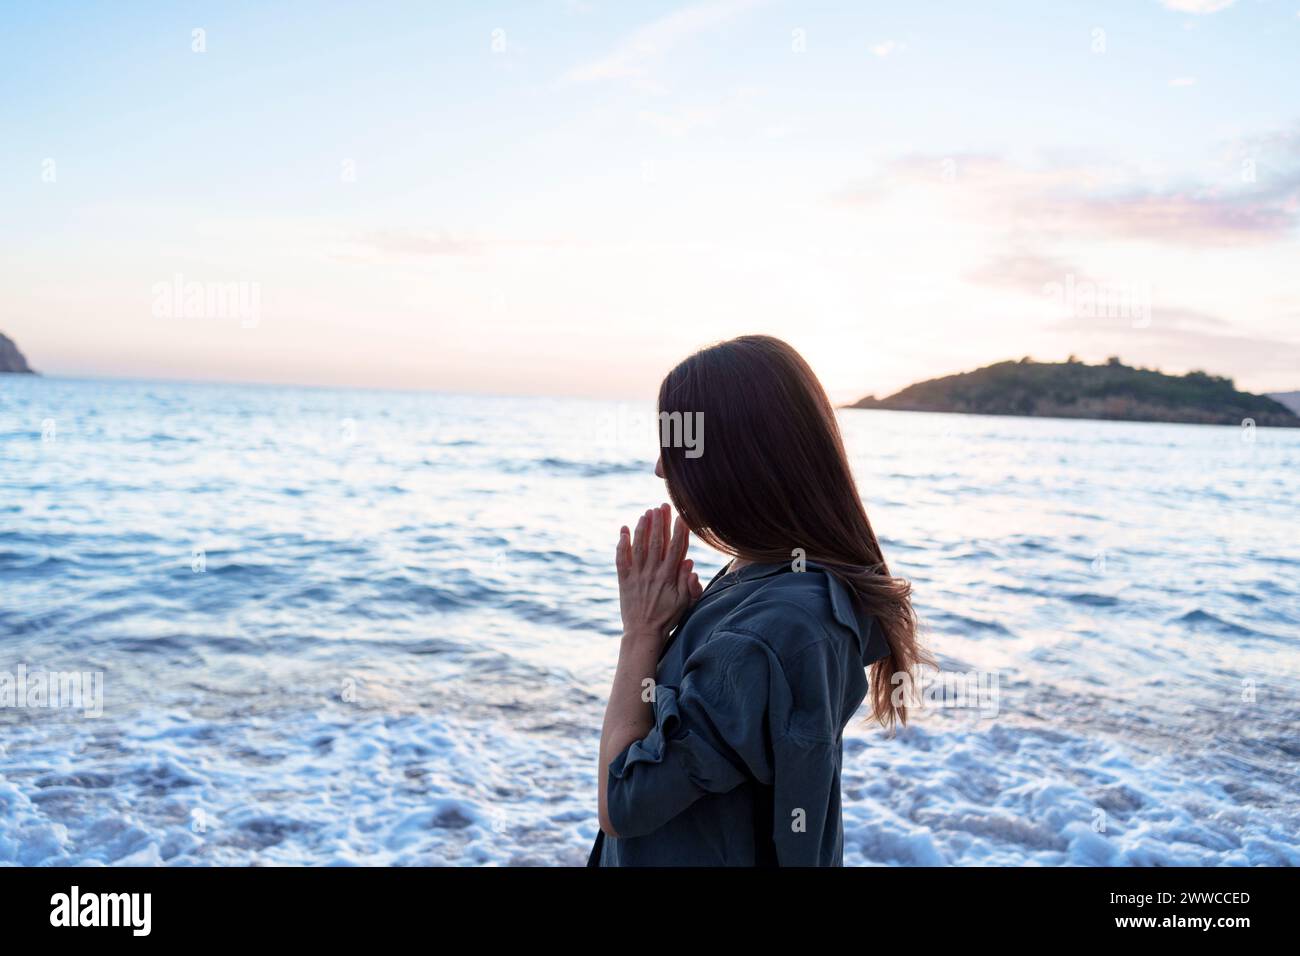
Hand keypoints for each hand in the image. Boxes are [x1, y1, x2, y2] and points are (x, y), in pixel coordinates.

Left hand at [615, 503, 702, 643]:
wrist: (643, 633)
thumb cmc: (667, 618)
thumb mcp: (684, 603)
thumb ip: (689, 583)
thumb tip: (690, 563)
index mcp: (669, 577)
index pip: (676, 549)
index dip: (679, 531)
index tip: (681, 516)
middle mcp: (652, 573)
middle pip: (657, 542)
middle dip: (660, 522)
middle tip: (662, 506)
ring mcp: (637, 576)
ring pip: (639, 547)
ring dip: (643, 528)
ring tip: (646, 513)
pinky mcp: (624, 580)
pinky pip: (622, 559)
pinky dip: (622, 544)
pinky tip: (624, 530)